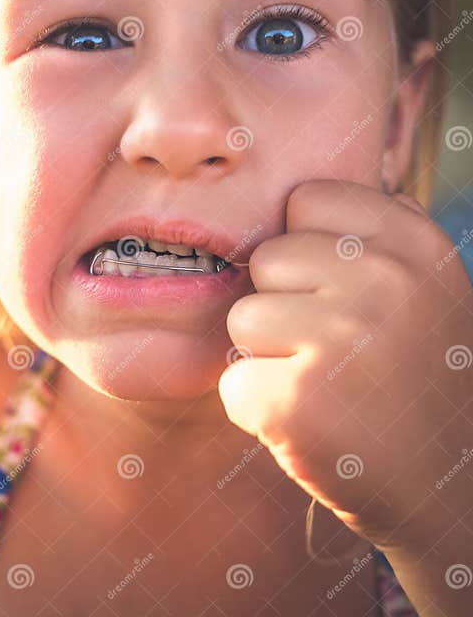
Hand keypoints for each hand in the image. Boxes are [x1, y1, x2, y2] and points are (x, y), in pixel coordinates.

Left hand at [218, 179, 472, 552]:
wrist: (450, 489)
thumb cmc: (415, 375)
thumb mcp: (425, 285)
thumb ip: (374, 231)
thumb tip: (300, 194)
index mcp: (414, 244)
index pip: (306, 200)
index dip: (308, 249)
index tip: (341, 293)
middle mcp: (385, 281)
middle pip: (267, 258)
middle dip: (285, 304)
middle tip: (336, 353)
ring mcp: (342, 339)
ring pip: (242, 317)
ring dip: (269, 357)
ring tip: (325, 387)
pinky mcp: (299, 401)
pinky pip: (233, 380)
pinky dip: (259, 409)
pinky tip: (312, 426)